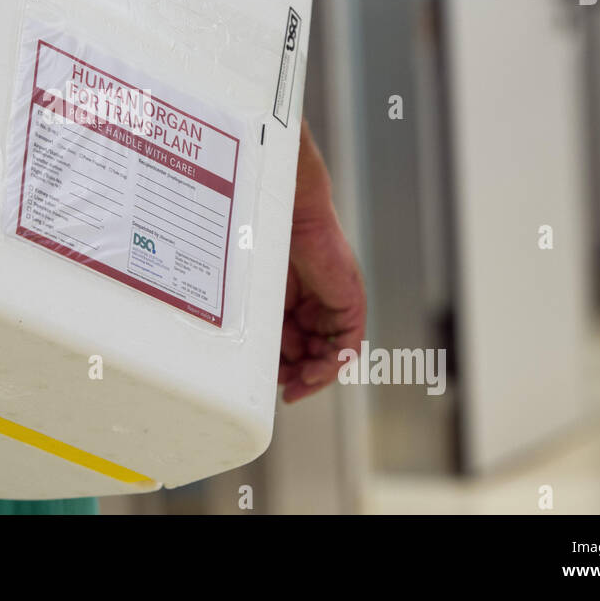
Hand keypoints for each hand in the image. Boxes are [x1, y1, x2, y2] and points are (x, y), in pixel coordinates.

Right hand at [278, 121, 366, 402]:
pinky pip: (349, 341)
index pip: (295, 346)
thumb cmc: (263, 239)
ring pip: (332, 352)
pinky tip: (318, 371)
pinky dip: (336, 360)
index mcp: (293, 301)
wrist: (286, 209)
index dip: (289, 370)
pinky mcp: (350, 300)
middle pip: (313, 353)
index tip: (278, 389)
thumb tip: (249, 357)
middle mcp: (316, 304)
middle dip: (302, 376)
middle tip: (288, 391)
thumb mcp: (257, 292)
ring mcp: (335, 303)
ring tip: (301, 384)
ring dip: (319, 373)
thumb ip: (259, 321)